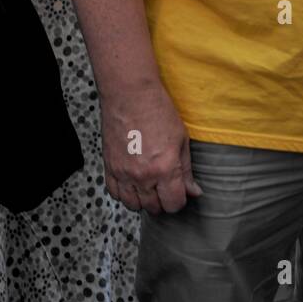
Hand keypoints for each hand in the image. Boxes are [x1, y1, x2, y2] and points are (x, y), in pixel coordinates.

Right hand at [100, 80, 202, 215]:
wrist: (130, 94)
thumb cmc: (157, 110)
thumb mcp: (181, 139)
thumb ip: (186, 170)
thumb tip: (194, 191)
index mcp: (165, 168)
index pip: (174, 204)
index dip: (180, 200)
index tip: (180, 192)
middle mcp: (143, 175)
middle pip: (154, 207)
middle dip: (163, 201)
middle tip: (165, 186)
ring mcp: (123, 173)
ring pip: (133, 205)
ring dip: (143, 200)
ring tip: (149, 186)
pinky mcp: (109, 167)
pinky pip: (115, 193)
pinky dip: (125, 193)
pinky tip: (133, 182)